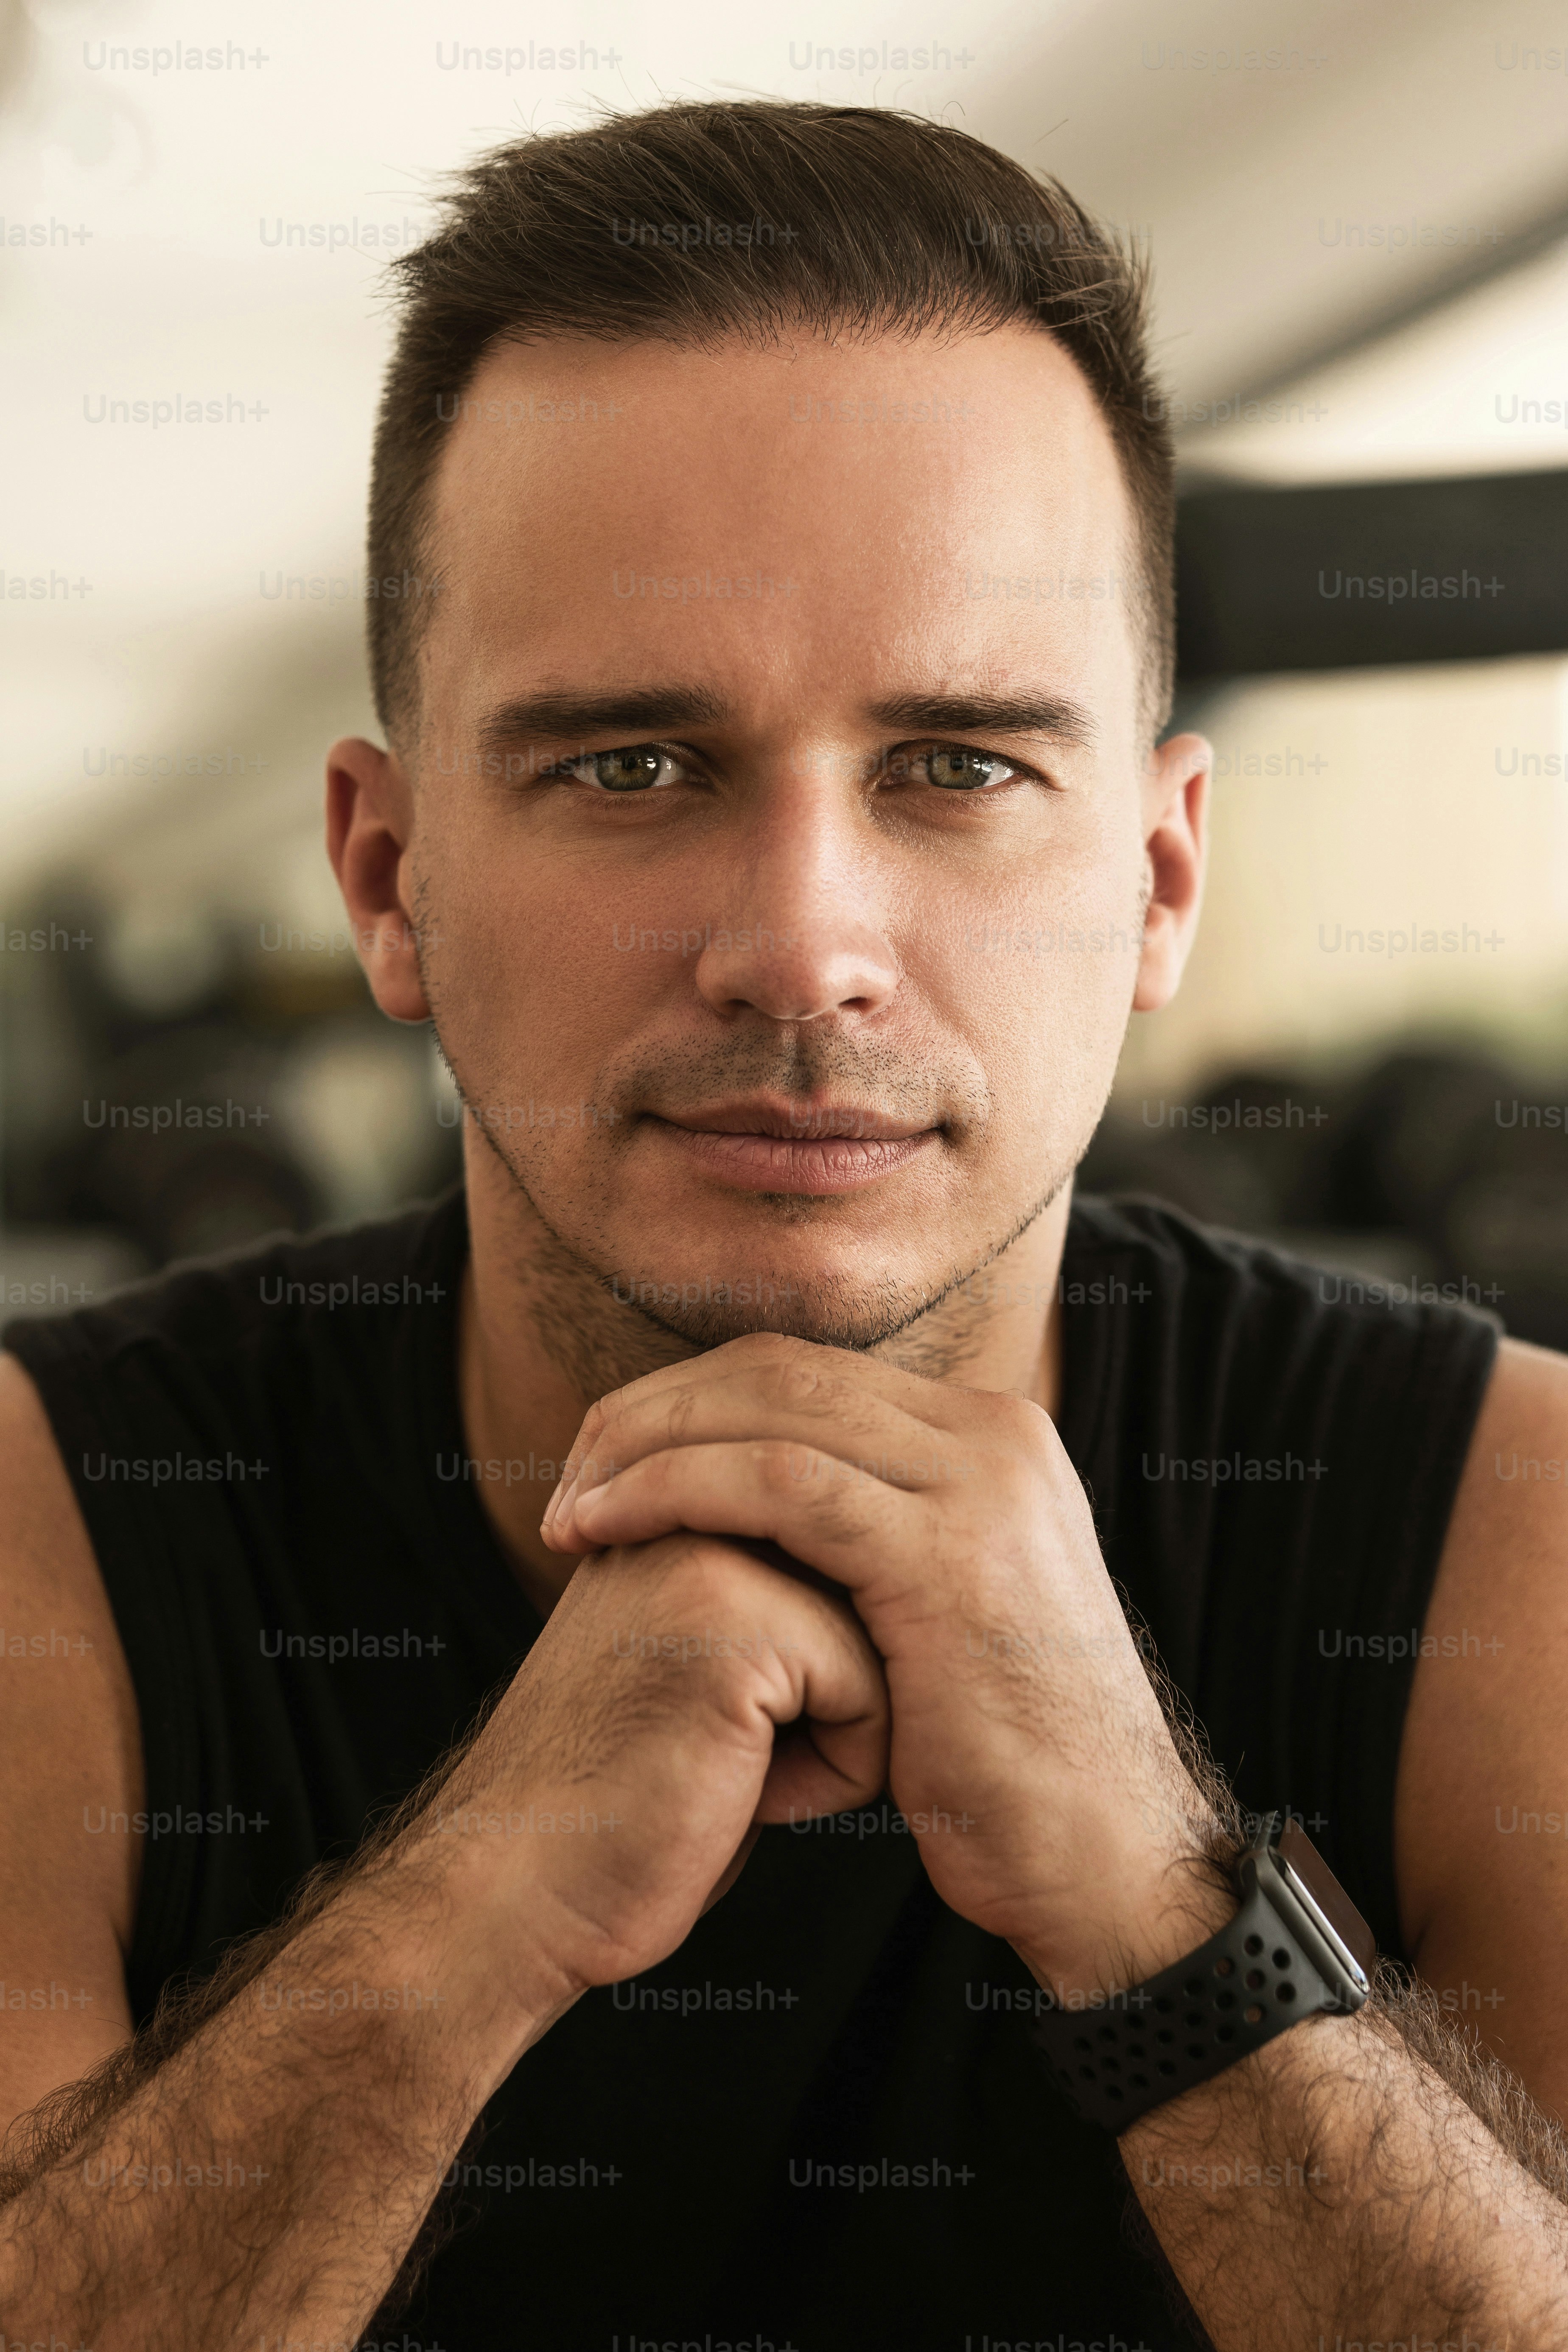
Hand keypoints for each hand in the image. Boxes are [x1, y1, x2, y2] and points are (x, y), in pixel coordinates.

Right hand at [415, 1530, 889, 1998]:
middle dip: (836, 1688)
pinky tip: (742, 1792)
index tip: (725, 1720)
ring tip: (731, 1765)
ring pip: (885, 1634)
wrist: (516, 1888)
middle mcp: (692, 1504)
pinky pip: (873, 1693)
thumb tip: (889, 1575)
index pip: (841, 1547)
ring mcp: (713, 1556)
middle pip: (873, 1582)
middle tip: (729, 1749)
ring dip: (838, 1729)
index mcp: (675, 1498)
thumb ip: (770, 1587)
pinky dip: (836, 1771)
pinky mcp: (742, 1627)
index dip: (818, 1661)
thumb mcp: (696, 1659)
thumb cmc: (622, 1798)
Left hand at [542, 1335, 1233, 1997]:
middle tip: (566, 1474)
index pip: (805, 1371)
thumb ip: (874, 1539)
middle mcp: (994, 1434)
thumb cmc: (1002, 1764)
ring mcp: (980, 1484)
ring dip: (645, 1447)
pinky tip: (604, 1527)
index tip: (606, 1461)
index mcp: (992, 1435)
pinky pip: (776, 1483)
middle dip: (654, 1411)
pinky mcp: (946, 1553)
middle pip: (779, 1370)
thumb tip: (755, 1509)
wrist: (1102, 1859)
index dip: (690, 1400)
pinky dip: (674, 1489)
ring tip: (565, 1508)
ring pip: (768, 1409)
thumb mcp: (941, 1615)